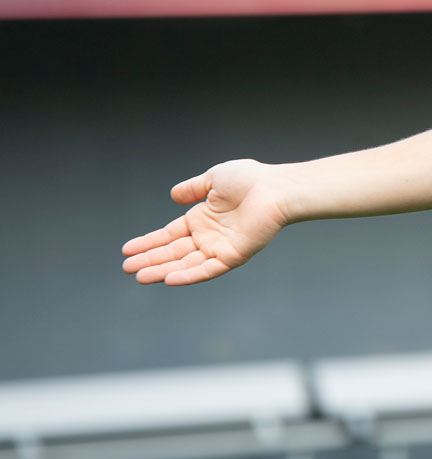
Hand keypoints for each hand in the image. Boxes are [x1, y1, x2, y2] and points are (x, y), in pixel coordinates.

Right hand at [121, 160, 291, 286]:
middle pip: (173, 252)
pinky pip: (208, 270)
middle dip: (150, 259)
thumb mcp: (214, 179)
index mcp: (202, 218)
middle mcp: (209, 236)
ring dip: (162, 270)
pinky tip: (168, 279)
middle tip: (127, 268)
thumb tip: (173, 195)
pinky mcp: (234, 256)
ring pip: (186, 263)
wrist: (276, 188)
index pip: (169, 235)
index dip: (149, 242)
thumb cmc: (251, 179)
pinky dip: (189, 275)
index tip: (128, 249)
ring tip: (139, 276)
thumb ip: (193, 188)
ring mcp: (220, 247)